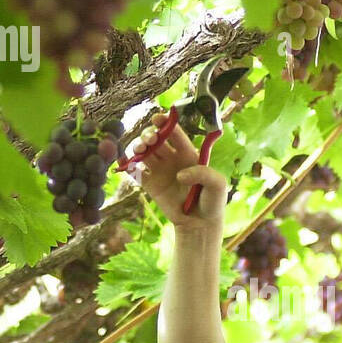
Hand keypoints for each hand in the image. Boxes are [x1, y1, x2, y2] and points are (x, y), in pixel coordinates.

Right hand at [128, 112, 226, 228]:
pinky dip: (127, 165)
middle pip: (155, 139)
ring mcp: (160, 171)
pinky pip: (136, 172)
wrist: (200, 224)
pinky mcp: (150, 185)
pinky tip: (124, 162)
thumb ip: (203, 174)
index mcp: (188, 153)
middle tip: (149, 140)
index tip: (157, 119)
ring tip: (139, 150)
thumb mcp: (217, 184)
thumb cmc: (212, 201)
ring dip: (138, 146)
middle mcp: (172, 159)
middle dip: (149, 135)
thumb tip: (179, 175)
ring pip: (143, 152)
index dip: (165, 123)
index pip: (174, 133)